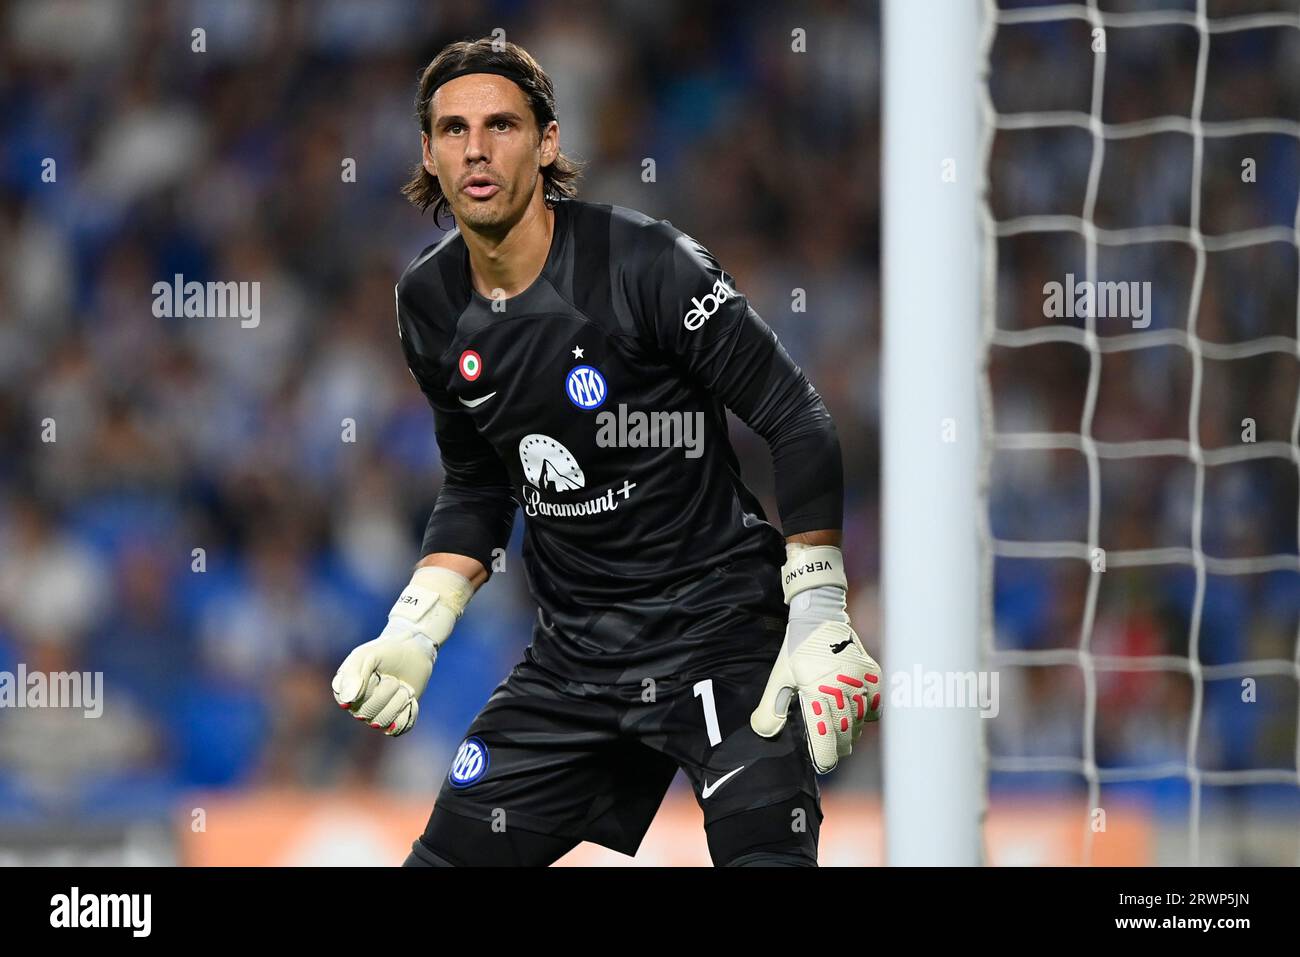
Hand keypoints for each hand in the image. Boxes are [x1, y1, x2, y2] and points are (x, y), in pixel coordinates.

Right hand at [331, 566, 471, 737]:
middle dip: (389, 695)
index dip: (370, 690)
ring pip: (388, 722)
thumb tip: (346, 701)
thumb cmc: (388, 646)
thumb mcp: (368, 654)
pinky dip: (409, 716)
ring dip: (400, 703)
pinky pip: (402, 728)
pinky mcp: (401, 714)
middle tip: (394, 678)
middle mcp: (359, 703)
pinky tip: (411, 700)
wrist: (413, 643)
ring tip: (403, 686)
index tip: (379, 673)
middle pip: (372, 716)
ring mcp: (380, 710)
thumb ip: (354, 674)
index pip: (355, 705)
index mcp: (345, 689)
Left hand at [750, 546, 882, 772]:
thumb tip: (764, 733)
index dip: (824, 758)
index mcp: (817, 691)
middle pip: (844, 736)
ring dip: (850, 733)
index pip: (826, 739)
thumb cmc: (796, 648)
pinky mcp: (873, 677)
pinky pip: (874, 709)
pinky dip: (865, 716)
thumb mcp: (779, 676)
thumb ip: (771, 707)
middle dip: (836, 748)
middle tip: (828, 751)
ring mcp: (861, 683)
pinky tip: (852, 713)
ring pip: (859, 724)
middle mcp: (843, 689)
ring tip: (839, 732)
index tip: (821, 766)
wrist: (820, 616)